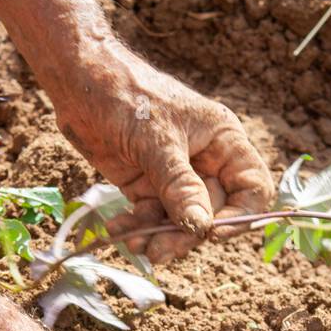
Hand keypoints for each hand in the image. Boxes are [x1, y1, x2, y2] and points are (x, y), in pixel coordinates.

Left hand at [51, 44, 274, 264]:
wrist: (78, 80)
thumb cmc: (126, 95)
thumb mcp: (156, 141)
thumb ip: (179, 186)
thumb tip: (202, 228)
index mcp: (223, 141)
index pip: (252, 188)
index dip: (241, 216)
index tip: (212, 234)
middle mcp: (205, 161)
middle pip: (212, 213)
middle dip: (187, 234)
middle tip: (160, 250)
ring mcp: (175, 176)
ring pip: (181, 221)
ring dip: (159, 237)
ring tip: (135, 246)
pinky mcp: (146, 185)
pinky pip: (151, 216)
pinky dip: (136, 227)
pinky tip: (118, 230)